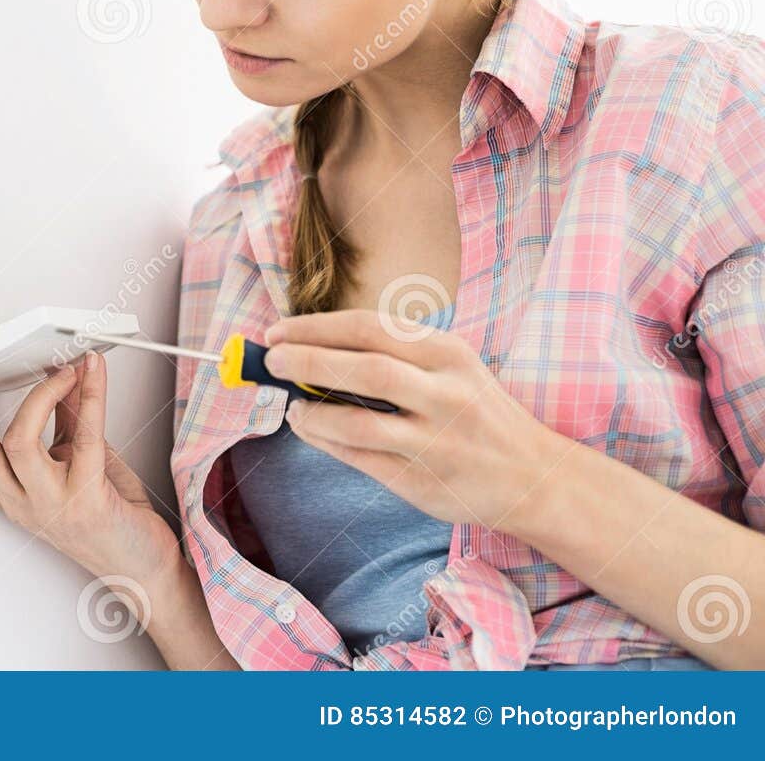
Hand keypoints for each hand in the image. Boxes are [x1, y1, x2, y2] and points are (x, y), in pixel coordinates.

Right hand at [0, 350, 182, 592]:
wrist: (143, 568)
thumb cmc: (111, 520)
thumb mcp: (79, 462)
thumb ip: (67, 419)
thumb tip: (61, 375)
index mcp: (12, 490)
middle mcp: (24, 500)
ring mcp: (52, 504)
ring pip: (19, 443)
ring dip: (37, 396)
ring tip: (61, 369)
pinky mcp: (87, 502)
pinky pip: (84, 439)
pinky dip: (91, 399)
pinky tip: (92, 377)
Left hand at [263, 309, 573, 529]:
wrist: (535, 476)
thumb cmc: (477, 411)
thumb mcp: (450, 366)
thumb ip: (393, 354)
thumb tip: (313, 345)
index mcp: (447, 353)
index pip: (370, 327)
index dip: (315, 327)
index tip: (278, 330)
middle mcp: (445, 393)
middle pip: (363, 368)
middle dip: (307, 360)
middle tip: (271, 360)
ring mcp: (435, 441)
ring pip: (359, 422)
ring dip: (312, 411)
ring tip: (290, 404)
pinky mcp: (423, 480)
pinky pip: (361, 459)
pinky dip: (325, 441)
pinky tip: (308, 428)